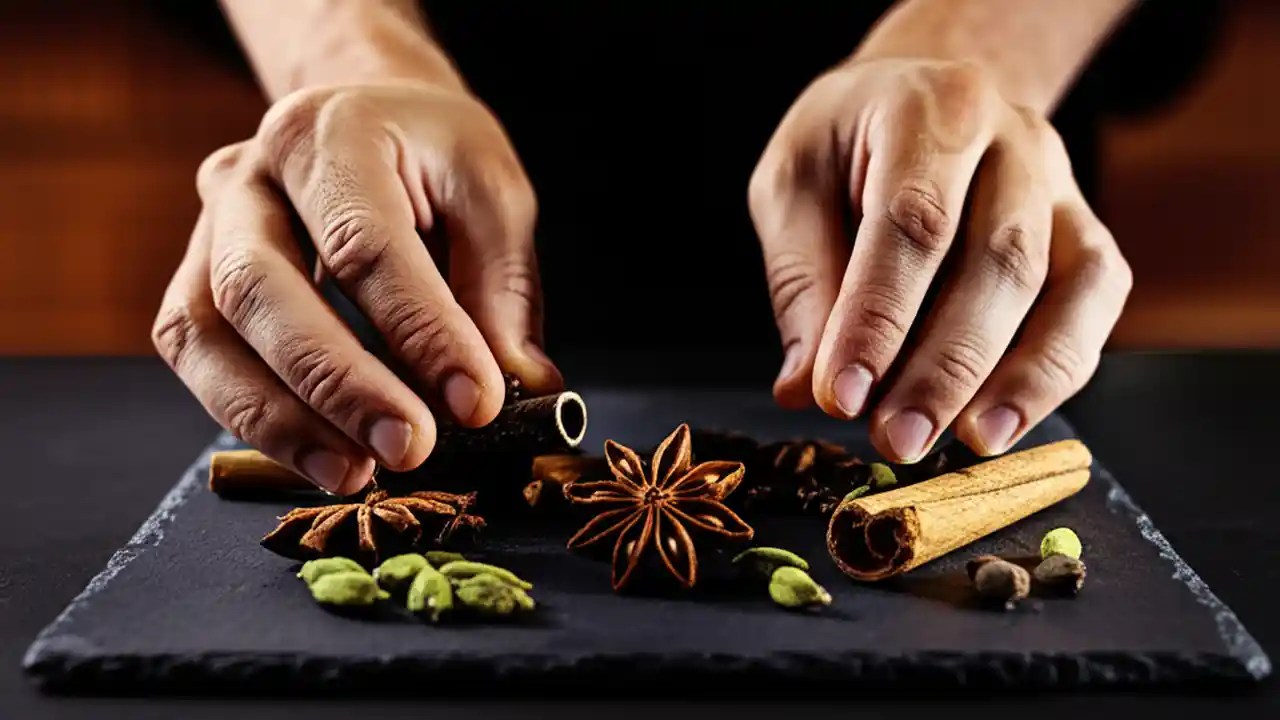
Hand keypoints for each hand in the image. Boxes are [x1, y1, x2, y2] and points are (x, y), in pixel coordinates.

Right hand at [153, 81, 559, 494]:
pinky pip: (198, 356)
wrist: (367, 112)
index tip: (474, 402)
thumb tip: (518, 386)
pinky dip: (252, 416)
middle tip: (408, 449)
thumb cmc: (432, 153)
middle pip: (259, 286)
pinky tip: (316, 456)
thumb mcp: (491, 192)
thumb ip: (502, 285)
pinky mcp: (194, 280)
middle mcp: (245, 174)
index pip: (365, 242)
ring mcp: (207, 228)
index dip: (420, 330)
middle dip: (335, 383)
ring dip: (275, 418)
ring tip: (352, 476)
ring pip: (203, 331)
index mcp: (329, 133)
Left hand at [749, 58, 1130, 461]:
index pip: (913, 221)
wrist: (919, 95)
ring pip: (1065, 285)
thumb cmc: (846, 145)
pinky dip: (1055, 371)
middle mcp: (1016, 140)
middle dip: (946, 365)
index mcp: (932, 109)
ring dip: (1018, 379)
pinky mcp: (1085, 231)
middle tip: (897, 439)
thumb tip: (806, 387)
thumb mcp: (792, 186)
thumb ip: (802, 281)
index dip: (878, 318)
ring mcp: (1061, 185)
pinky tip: (1004, 422)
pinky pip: (1095, 303)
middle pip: (999, 259)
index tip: (842, 396)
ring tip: (964, 444)